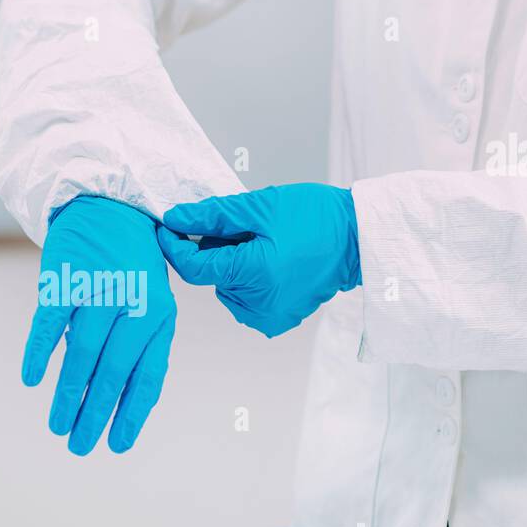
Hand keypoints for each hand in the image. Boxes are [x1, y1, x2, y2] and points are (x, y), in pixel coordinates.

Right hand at [23, 196, 176, 454]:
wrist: (111, 205)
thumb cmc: (133, 267)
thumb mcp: (152, 304)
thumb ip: (139, 350)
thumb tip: (122, 406)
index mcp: (159, 316)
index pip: (147, 376)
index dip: (131, 414)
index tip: (116, 445)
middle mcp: (133, 304)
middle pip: (113, 372)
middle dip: (95, 414)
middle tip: (79, 446)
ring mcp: (99, 288)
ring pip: (82, 353)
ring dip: (68, 394)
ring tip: (58, 426)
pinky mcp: (66, 275)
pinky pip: (50, 321)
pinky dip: (40, 352)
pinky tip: (32, 379)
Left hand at [156, 183, 359, 337]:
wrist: (358, 240)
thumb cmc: (315, 218)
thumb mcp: (260, 207)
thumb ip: (213, 216)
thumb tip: (174, 219)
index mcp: (252, 274)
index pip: (193, 268)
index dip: (174, 246)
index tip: (167, 227)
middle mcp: (257, 304)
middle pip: (212, 276)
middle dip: (216, 249)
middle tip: (243, 227)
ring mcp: (268, 316)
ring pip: (227, 287)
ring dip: (233, 265)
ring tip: (264, 244)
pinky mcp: (278, 320)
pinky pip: (245, 299)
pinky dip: (249, 280)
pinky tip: (272, 262)